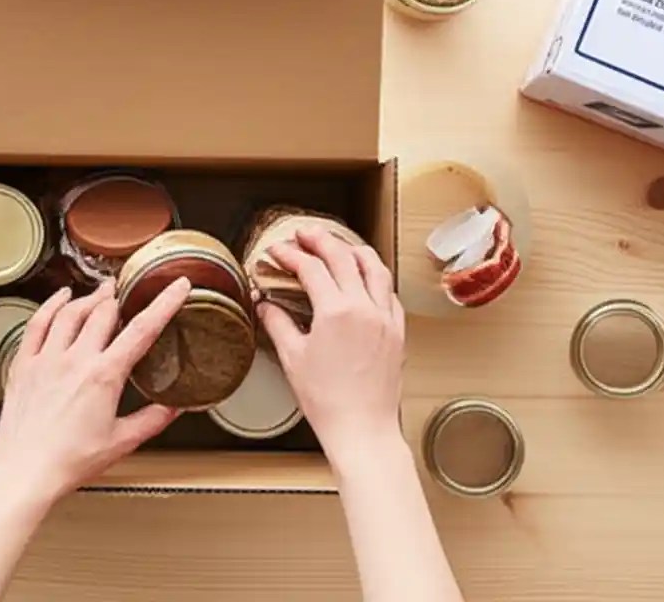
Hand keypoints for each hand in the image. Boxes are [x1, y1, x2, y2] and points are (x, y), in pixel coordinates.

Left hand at [0, 278, 190, 503]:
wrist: (26, 471)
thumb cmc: (69, 461)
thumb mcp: (122, 442)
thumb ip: (152, 420)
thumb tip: (175, 408)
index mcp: (104, 376)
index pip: (141, 330)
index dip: (164, 304)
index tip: (177, 287)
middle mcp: (75, 360)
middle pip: (103, 312)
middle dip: (120, 297)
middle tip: (129, 292)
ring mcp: (46, 358)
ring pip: (71, 312)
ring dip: (90, 297)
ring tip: (101, 292)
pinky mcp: (24, 364)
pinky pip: (38, 323)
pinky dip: (51, 305)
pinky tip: (59, 298)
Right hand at [257, 228, 405, 465]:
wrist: (362, 428)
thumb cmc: (328, 401)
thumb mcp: (292, 358)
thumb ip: (278, 324)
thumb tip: (266, 305)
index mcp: (336, 311)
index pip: (311, 267)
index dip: (290, 255)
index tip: (276, 252)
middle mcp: (364, 308)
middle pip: (343, 257)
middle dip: (320, 240)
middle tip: (304, 235)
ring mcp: (385, 318)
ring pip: (375, 268)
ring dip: (354, 251)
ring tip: (340, 246)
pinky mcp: (397, 332)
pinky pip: (390, 294)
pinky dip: (376, 279)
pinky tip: (367, 281)